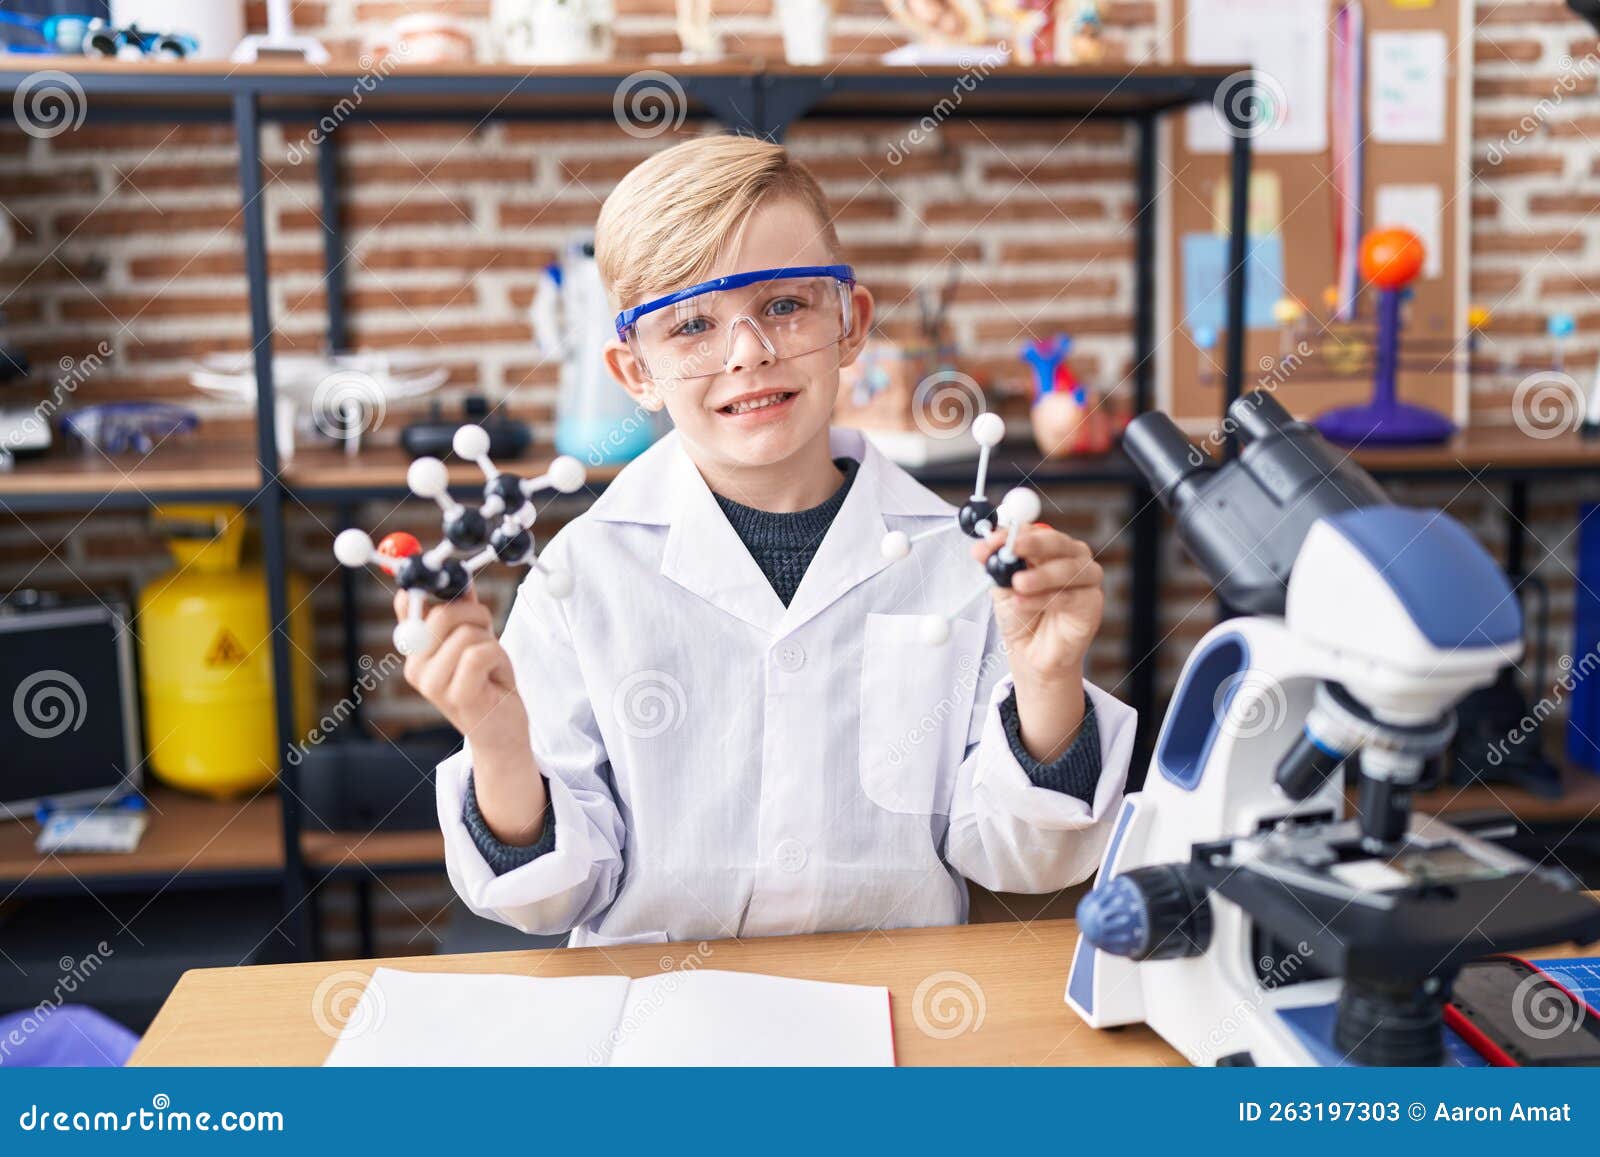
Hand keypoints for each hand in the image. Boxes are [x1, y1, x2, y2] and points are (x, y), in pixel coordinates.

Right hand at [395, 587, 529, 761]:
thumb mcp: (476, 640)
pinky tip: (497, 674)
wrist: (501, 733)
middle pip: (442, 615)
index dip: (429, 585)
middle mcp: (416, 668)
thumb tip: (458, 578)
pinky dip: (498, 657)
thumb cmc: (489, 684)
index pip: (410, 606)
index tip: (453, 580)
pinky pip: (480, 654)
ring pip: (466, 634)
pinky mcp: (457, 696)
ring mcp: (433, 684)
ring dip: (491, 642)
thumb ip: (463, 611)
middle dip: (475, 614)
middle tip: (488, 630)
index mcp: (415, 651)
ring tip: (493, 663)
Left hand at [972, 522, 1103, 682]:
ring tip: (1018, 584)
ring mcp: (1085, 578)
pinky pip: (1068, 596)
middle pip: (1056, 542)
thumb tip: (981, 548)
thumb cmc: (1022, 617)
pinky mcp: (1091, 603)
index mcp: (1048, 548)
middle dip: (1031, 543)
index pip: (1033, 531)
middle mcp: (1070, 558)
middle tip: (1010, 548)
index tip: (991, 540)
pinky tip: (1024, 603)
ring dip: (1039, 575)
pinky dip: (1042, 599)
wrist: (1032, 654)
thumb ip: (995, 567)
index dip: (1011, 533)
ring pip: (1067, 568)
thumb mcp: (1001, 588)